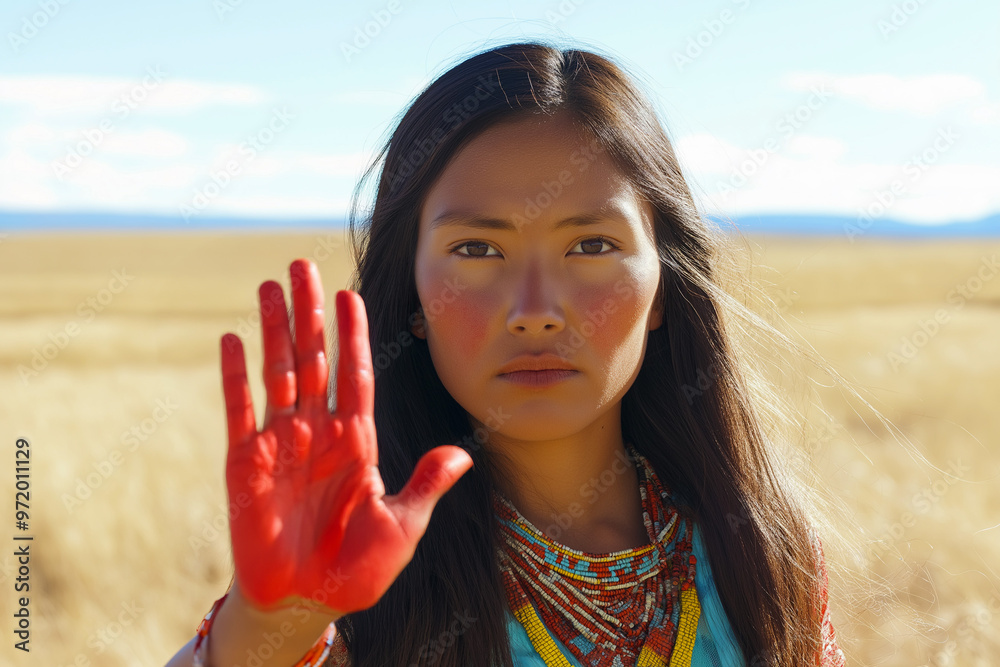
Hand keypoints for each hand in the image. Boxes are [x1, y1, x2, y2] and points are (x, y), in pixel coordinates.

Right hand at [220, 259, 472, 614]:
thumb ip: (426, 484)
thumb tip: (464, 453)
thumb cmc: (357, 569)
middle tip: (302, 266)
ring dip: (273, 329)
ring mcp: (281, 443)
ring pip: (277, 372)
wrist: (307, 602)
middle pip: (314, 359)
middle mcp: (318, 432)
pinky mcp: (246, 463)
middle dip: (309, 313)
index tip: (351, 294)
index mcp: (356, 439)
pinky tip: (232, 338)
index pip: (355, 373)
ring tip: (271, 284)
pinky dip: (236, 376)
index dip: (354, 334)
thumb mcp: (402, 526)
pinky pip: (241, 411)